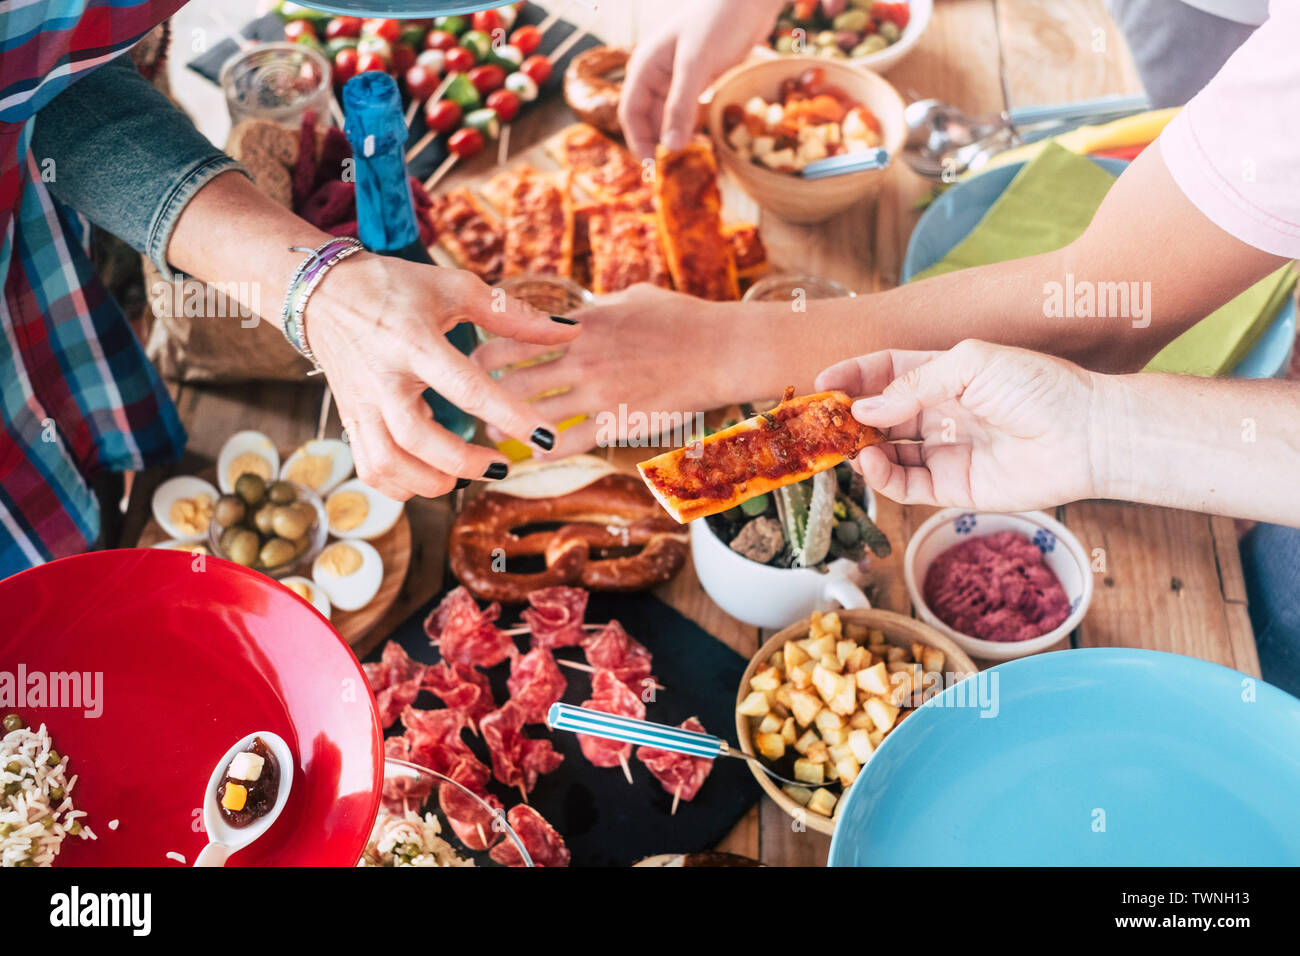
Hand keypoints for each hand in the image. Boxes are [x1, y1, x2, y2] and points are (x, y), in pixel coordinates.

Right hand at [306, 254, 579, 499]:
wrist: (323, 293)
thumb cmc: (396, 288)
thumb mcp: (455, 289)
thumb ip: (514, 316)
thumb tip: (569, 332)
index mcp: (414, 341)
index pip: (467, 387)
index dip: (511, 415)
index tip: (547, 437)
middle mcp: (383, 379)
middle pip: (418, 440)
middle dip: (466, 463)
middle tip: (504, 465)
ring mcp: (361, 404)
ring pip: (389, 464)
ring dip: (432, 482)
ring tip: (467, 475)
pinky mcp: (349, 420)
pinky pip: (371, 469)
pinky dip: (401, 485)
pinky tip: (430, 477)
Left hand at [470, 285, 730, 456]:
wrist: (720, 352)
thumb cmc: (683, 319)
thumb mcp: (632, 299)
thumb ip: (597, 308)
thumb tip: (578, 311)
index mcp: (579, 325)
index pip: (512, 337)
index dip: (484, 353)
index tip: (472, 363)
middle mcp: (580, 358)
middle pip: (511, 381)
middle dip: (482, 395)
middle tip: (468, 404)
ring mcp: (597, 393)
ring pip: (532, 415)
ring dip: (506, 427)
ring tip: (492, 434)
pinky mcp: (615, 423)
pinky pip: (568, 443)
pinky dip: (544, 450)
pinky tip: (534, 454)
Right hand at [621, 0, 788, 157]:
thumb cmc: (718, 21)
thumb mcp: (696, 64)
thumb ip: (681, 107)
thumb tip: (669, 149)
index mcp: (645, 65)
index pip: (630, 111)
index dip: (637, 140)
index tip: (652, 165)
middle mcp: (657, 71)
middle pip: (647, 116)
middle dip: (656, 140)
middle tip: (671, 168)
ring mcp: (678, 75)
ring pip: (668, 114)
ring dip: (675, 134)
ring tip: (688, 156)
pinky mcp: (699, 76)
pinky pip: (687, 108)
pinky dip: (691, 124)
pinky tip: (701, 137)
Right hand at [815, 340, 1102, 510]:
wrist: (1087, 435)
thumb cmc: (1039, 387)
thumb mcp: (972, 365)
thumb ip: (914, 384)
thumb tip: (864, 410)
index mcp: (947, 375)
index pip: (888, 373)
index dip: (855, 377)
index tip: (822, 383)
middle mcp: (942, 414)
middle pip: (881, 415)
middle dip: (850, 417)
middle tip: (821, 421)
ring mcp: (946, 452)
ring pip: (887, 452)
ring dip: (860, 448)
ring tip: (845, 445)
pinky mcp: (953, 488)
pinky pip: (906, 484)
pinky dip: (882, 476)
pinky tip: (870, 462)